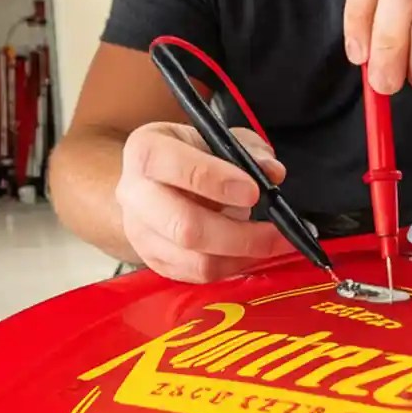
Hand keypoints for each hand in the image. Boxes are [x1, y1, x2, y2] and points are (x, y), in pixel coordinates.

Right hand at [116, 122, 293, 282]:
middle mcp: (134, 194)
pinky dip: (232, 266)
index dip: (215, 180)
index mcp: (146, 151)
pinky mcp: (154, 261)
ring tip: (272, 242)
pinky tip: (251, 252)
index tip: (253, 191)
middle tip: (276, 230)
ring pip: (194, 259)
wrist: (156, 181)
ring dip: (242, 255)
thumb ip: (248, 149)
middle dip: (239, 234)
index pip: (174, 166)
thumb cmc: (190, 155)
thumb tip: (272, 172)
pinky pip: (198, 275)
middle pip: (185, 227)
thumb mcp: (217, 138)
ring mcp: (140, 233)